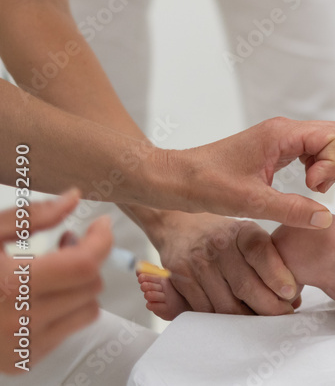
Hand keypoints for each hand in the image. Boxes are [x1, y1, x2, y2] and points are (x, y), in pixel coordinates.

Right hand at [1, 190, 111, 372]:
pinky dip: (64, 311)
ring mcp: (23, 346)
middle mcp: (20, 322)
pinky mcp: (23, 361)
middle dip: (85, 260)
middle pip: (90, 285)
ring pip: (87, 310)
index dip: (100, 241)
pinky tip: (40, 295)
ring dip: (78, 287)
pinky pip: (68, 331)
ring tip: (52, 271)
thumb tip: (74, 197)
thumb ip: (31, 216)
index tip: (99, 225)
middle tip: (65, 243)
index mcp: (10, 286)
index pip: (83, 265)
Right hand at [149, 211, 298, 315]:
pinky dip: (224, 321)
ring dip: (248, 319)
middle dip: (269, 307)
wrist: (180, 226)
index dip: (277, 275)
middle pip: (245, 286)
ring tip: (263, 322)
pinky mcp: (182, 281)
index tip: (290, 293)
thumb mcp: (251, 235)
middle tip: (283, 316)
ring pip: (226, 305)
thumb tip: (295, 297)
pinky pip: (206, 311)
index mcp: (243, 232)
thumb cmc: (226, 236)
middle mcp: (220, 245)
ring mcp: (199, 264)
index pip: (261, 253)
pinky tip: (236, 322)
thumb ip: (273, 261)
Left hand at [163, 117, 334, 228]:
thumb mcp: (252, 202)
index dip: (332, 163)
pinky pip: (310, 152)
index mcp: (280, 134)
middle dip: (334, 164)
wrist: (175, 179)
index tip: (312, 186)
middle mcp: (283, 131)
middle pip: (334, 136)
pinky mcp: (275, 150)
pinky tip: (300, 187)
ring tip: (308, 190)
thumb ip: (292, 210)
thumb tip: (325, 218)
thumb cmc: (205, 183)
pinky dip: (315, 169)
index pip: (333, 135)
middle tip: (315, 189)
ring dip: (326, 167)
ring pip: (325, 144)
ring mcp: (280, 139)